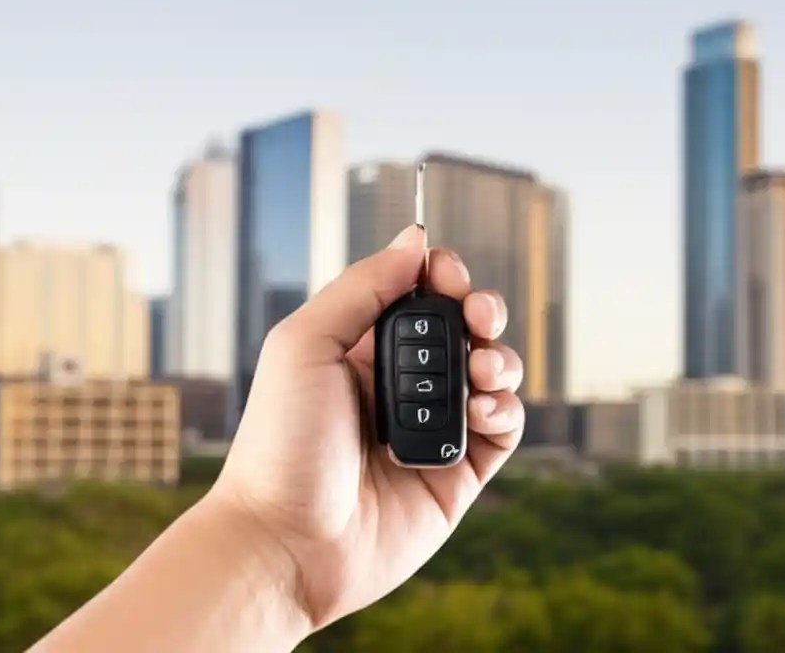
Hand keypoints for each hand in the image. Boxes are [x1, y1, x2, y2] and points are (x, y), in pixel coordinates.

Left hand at [211, 225, 524, 629]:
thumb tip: (415, 242)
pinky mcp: (458, 476)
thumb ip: (362, 289)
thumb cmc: (279, 446)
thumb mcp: (305, 345)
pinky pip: (502, 431)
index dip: (444, 278)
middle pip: (465, 331)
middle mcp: (402, 388)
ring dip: (501, 360)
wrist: (285, 543)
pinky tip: (482, 410)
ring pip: (493, 377)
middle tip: (480, 316)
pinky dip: (505, 410)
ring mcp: (432, 431)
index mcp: (362, 352)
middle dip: (483, 311)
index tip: (449, 273)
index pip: (420, 297)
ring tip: (484, 369)